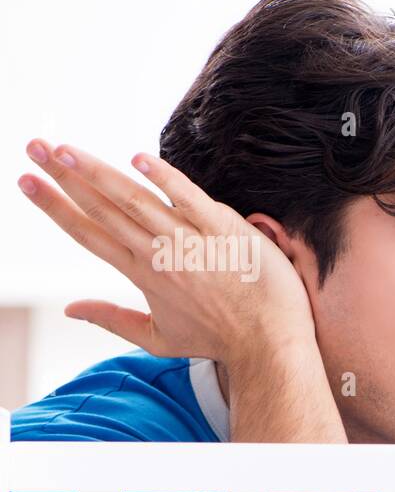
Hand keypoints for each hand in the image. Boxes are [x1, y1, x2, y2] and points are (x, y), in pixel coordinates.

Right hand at [17, 140, 315, 366]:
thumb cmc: (219, 340)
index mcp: (142, 275)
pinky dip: (165, 180)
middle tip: (33, 147)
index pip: (90, 234)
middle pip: (103, 210)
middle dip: (64, 178)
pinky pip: (191, 200)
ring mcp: (192, 242)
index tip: (27, 182)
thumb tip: (69, 308)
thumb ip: (112, 320)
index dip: (56, 207)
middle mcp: (160, 256)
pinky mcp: (225, 231)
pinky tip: (138, 158)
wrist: (271, 344)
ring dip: (99, 173)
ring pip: (136, 201)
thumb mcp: (159, 338)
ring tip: (64, 150)